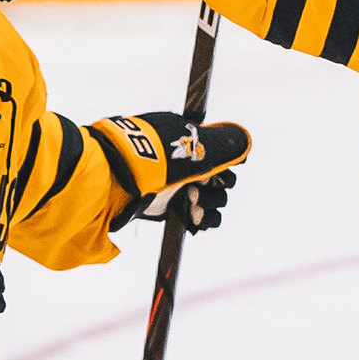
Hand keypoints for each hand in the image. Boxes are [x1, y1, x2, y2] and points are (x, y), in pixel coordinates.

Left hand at [89, 112, 249, 226]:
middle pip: (217, 179)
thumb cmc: (154, 155)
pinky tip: (197, 220)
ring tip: (192, 204)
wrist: (112, 177)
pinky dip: (202, 219)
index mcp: (186, 140)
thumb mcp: (195, 143)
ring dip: (210, 204)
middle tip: (199, 189)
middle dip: (216, 188)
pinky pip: (195, 216)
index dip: (224, 166)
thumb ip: (226, 143)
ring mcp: (173, 185)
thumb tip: (246, 142)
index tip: (218, 174)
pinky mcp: (165, 208)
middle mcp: (180, 162)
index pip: (218, 154)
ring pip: (209, 199)